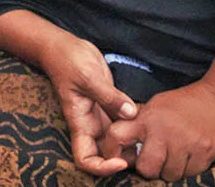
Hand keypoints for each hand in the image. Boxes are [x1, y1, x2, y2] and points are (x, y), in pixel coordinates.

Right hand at [38, 31, 137, 175]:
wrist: (63, 46)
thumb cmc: (66, 60)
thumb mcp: (87, 76)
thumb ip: (109, 96)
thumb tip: (131, 114)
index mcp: (80, 122)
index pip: (85, 159)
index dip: (102, 167)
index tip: (120, 161)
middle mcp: (91, 124)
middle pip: (107, 155)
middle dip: (125, 158)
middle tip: (144, 150)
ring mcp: (102, 115)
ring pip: (119, 140)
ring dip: (134, 143)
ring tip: (151, 136)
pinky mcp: (111, 105)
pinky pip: (125, 121)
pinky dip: (137, 125)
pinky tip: (149, 118)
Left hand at [104, 80, 214, 179]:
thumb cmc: (182, 103)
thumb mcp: (154, 105)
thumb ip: (139, 123)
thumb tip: (122, 144)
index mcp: (146, 118)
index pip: (117, 136)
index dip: (111, 149)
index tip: (115, 155)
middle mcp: (163, 132)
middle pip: (146, 167)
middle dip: (147, 167)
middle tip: (152, 160)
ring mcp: (185, 144)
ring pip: (168, 174)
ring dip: (168, 170)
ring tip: (171, 156)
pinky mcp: (203, 154)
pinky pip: (188, 174)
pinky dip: (186, 170)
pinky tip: (186, 157)